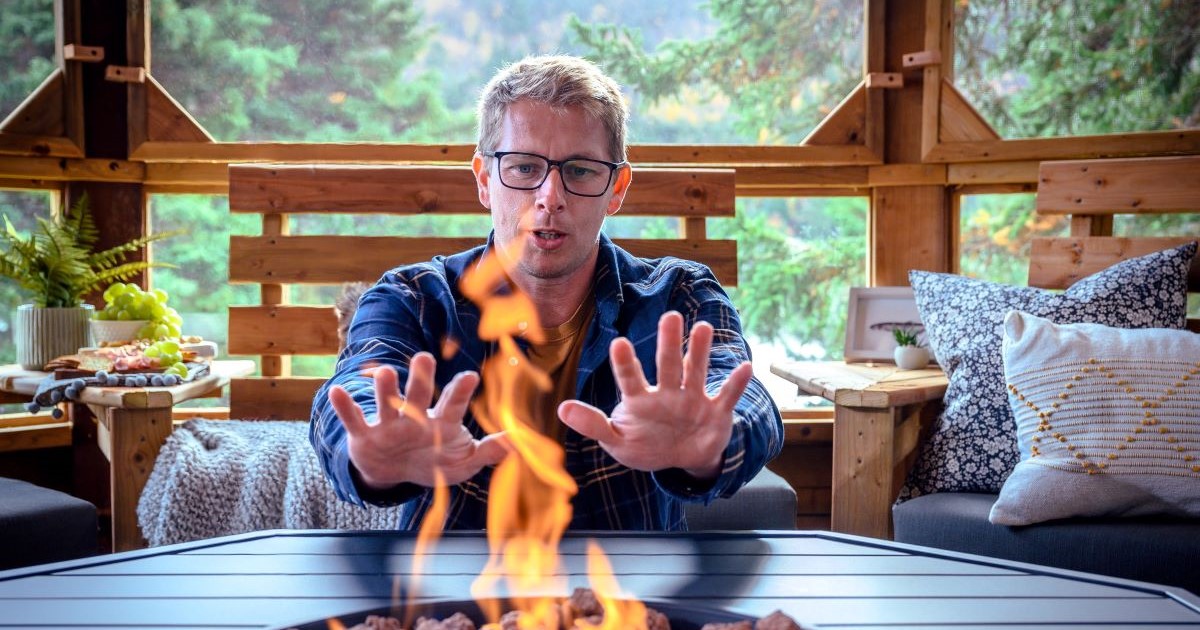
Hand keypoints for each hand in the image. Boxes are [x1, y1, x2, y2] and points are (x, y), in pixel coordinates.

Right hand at [327, 352, 508, 488]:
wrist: (395, 474)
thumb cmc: (434, 461)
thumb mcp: (463, 463)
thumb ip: (489, 452)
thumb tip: (520, 443)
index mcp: (441, 423)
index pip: (452, 405)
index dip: (461, 392)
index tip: (470, 377)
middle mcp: (414, 418)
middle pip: (419, 395)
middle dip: (421, 378)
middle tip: (424, 358)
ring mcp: (389, 426)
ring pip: (386, 403)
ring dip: (385, 389)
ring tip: (385, 372)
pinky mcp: (364, 436)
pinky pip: (353, 420)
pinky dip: (344, 407)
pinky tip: (335, 390)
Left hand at [558, 311, 752, 479]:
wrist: (682, 460)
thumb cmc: (645, 445)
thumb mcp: (617, 441)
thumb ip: (594, 424)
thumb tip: (562, 408)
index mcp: (640, 399)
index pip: (630, 378)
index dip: (625, 363)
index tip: (620, 343)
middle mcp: (667, 392)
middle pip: (666, 364)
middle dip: (668, 342)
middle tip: (670, 316)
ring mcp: (693, 399)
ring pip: (695, 371)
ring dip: (698, 351)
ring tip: (703, 328)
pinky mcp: (716, 411)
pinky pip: (727, 395)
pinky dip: (736, 384)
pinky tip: (746, 367)